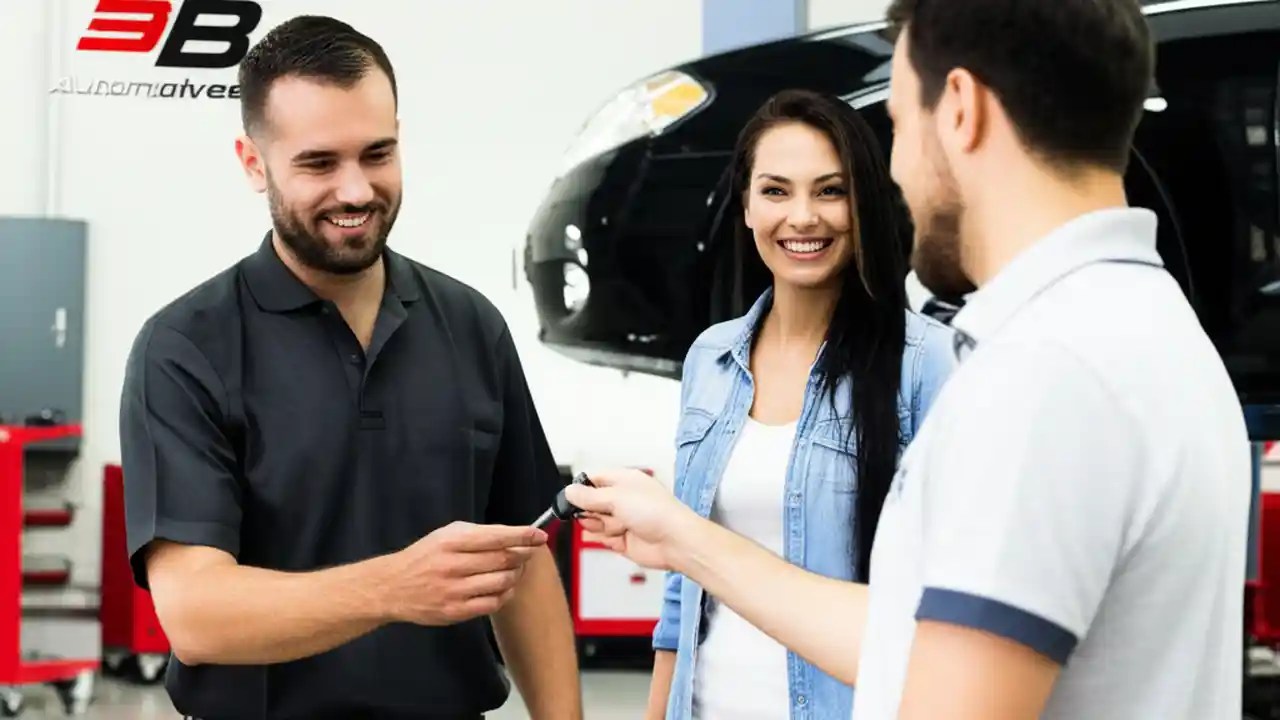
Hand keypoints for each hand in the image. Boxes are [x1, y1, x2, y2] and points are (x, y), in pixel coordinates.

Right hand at [384, 521, 546, 625]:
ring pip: (501, 582)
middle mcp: (453, 566)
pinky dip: (504, 594)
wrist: (393, 587)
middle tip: (527, 553)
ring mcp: (454, 591)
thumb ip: (478, 534)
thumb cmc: (424, 557)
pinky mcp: (455, 612)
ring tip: (513, 570)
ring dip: (515, 575)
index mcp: (452, 542)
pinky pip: (492, 604)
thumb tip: (514, 535)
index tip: (539, 535)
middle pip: (503, 560)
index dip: (523, 536)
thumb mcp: (446, 535)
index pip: (496, 537)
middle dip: (522, 555)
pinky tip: (501, 588)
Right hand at [564, 468, 696, 570]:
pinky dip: (605, 539)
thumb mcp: (616, 498)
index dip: (581, 487)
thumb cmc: (657, 513)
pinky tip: (614, 537)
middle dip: (588, 509)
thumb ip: (590, 497)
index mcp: (625, 481)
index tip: (570, 497)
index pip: (595, 479)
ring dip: (597, 525)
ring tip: (611, 526)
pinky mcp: (624, 541)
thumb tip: (570, 491)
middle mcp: (624, 499)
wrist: (675, 542)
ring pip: (596, 522)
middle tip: (591, 513)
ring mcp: (624, 520)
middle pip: (592, 502)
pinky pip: (604, 539)